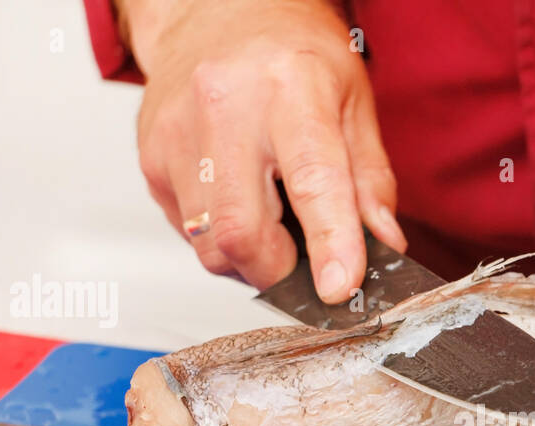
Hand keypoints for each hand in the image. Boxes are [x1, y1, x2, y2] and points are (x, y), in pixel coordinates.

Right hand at [121, 0, 404, 295]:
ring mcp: (177, 133)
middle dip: (281, 273)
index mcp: (291, 88)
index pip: (312, 182)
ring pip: (210, 246)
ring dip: (250, 260)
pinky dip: (221, 239)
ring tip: (272, 223)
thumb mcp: (353, 101)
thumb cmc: (291, 53)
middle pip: (243, 233)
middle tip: (306, 265)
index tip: (340, 289)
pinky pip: (189, 232)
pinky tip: (240, 202)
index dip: (329, 245)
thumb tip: (384, 247)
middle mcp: (224, 107)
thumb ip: (371, 181)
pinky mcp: (150, 158)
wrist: (216, 10)